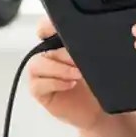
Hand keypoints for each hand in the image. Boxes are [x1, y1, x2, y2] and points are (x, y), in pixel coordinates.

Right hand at [27, 15, 106, 130]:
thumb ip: (88, 47)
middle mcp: (47, 56)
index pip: (45, 27)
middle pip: (43, 47)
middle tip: (78, 58)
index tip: (58, 30)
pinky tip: (70, 84)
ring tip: (78, 74)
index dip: (48, 27)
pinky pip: (38, 84)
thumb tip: (88, 38)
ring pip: (37, 64)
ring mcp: (41, 73)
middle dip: (61, 52)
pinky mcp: (39, 90)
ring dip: (59, 68)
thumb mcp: (94, 60)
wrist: (98, 109)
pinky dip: (55, 83)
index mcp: (58, 43)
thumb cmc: (95, 83)